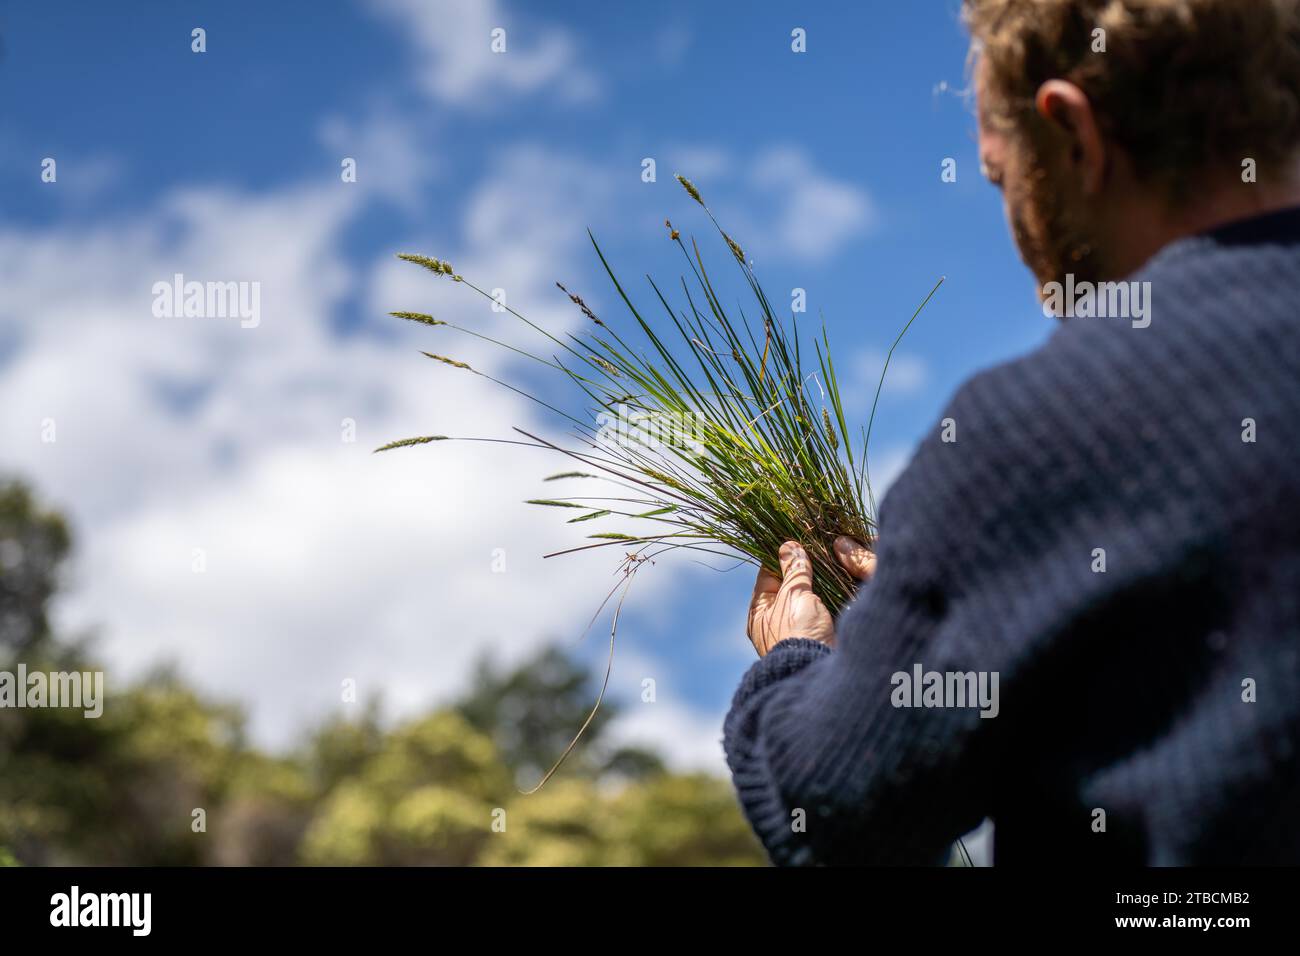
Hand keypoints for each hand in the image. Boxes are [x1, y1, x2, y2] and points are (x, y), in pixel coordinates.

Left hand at [746, 536, 876, 656]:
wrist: (816, 667)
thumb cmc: (798, 630)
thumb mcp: (794, 594)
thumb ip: (793, 570)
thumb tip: (788, 546)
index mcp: (759, 611)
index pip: (767, 574)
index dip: (781, 556)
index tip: (796, 540)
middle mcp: (773, 621)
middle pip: (787, 585)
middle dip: (802, 569)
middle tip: (816, 550)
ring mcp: (794, 629)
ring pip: (804, 598)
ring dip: (816, 584)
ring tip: (829, 563)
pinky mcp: (814, 635)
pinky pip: (818, 610)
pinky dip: (826, 598)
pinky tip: (837, 584)